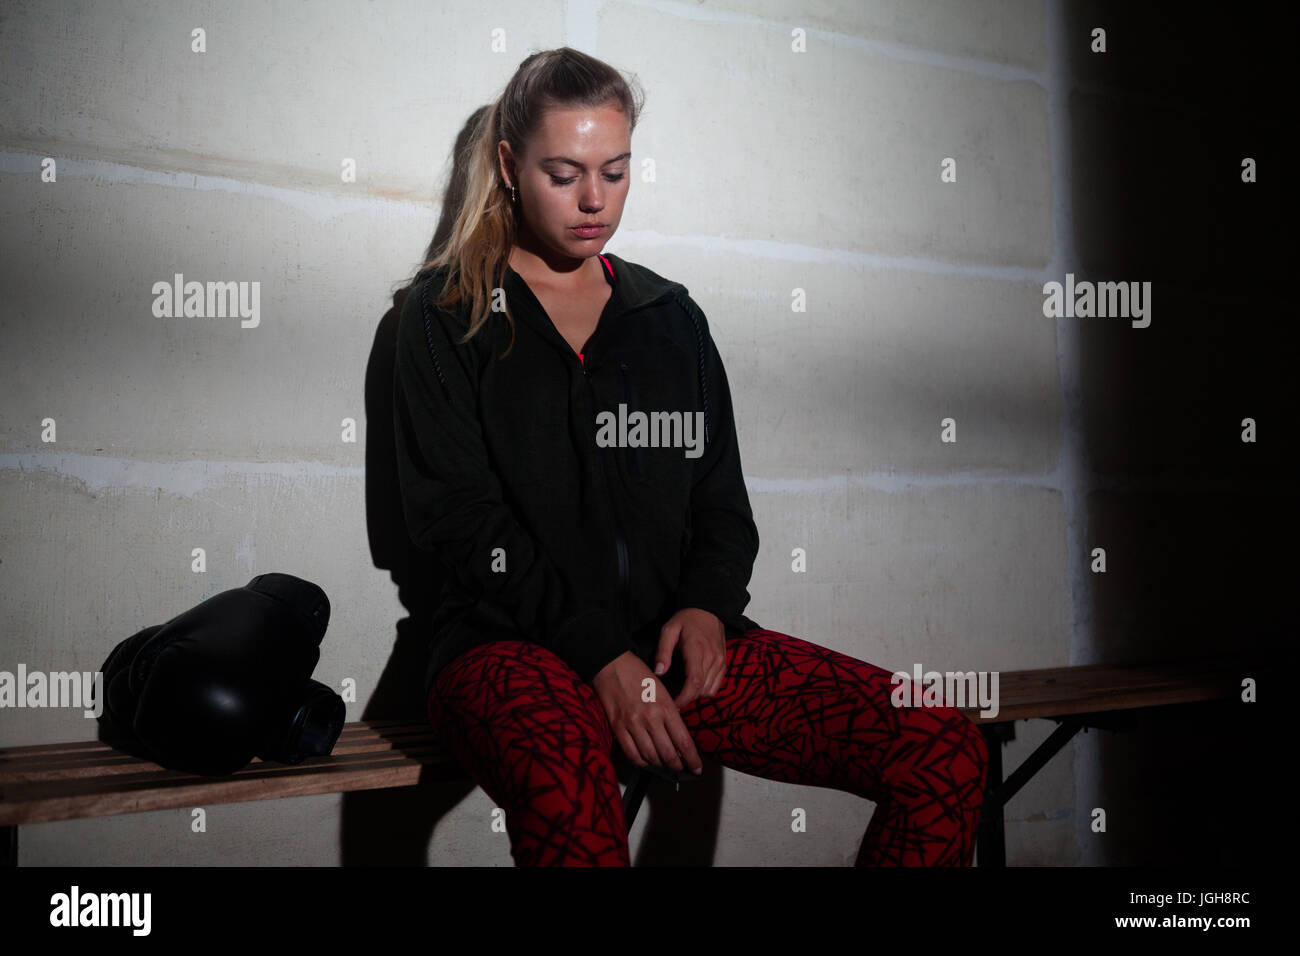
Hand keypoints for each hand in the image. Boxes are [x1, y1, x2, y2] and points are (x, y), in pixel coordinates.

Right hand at [591, 651, 701, 774]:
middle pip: (668, 754)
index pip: (684, 741)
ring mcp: (633, 724)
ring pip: (651, 757)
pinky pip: (632, 754)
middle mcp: (650, 718)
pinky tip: (647, 760)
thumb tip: (678, 738)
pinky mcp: (618, 728)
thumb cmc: (639, 675)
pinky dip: (641, 762)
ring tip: (665, 764)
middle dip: (678, 766)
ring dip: (660, 765)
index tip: (697, 768)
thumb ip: (671, 714)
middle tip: (681, 769)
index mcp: (665, 707)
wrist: (612, 666)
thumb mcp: (663, 690)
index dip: (692, 760)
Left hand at [655, 607, 725, 709]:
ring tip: (682, 694)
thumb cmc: (686, 620)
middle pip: (701, 689)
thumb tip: (659, 672)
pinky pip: (716, 686)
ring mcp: (720, 662)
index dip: (684, 697)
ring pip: (709, 690)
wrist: (708, 609)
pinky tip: (694, 687)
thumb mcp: (669, 630)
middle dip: (687, 699)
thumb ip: (663, 651)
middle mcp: (712, 658)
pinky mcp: (724, 664)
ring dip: (695, 696)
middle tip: (672, 700)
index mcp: (697, 649)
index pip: (694, 681)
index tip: (673, 704)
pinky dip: (705, 691)